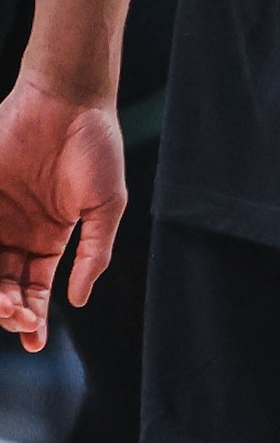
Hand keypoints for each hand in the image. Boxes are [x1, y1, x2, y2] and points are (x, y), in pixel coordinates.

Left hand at [0, 77, 125, 351]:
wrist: (67, 101)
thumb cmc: (95, 149)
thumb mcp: (107, 207)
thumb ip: (94, 253)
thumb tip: (78, 299)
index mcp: (49, 238)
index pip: (34, 288)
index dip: (33, 317)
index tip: (33, 342)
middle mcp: (16, 231)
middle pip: (4, 284)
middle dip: (10, 308)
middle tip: (16, 315)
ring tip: (3, 304)